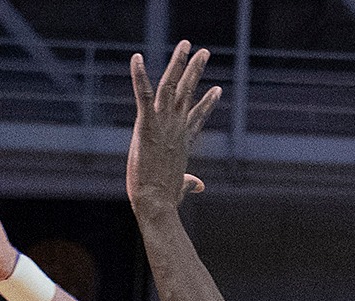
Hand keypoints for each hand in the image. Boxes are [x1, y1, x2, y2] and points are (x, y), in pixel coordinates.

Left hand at [128, 41, 222, 215]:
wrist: (156, 202)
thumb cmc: (165, 198)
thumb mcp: (180, 188)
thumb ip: (189, 183)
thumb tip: (197, 186)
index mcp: (183, 140)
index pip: (198, 116)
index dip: (208, 102)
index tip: (217, 89)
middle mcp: (177, 127)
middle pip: (189, 92)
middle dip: (196, 70)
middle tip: (204, 51)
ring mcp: (163, 124)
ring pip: (173, 86)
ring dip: (178, 63)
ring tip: (185, 44)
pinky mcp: (146, 124)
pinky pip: (143, 94)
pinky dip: (139, 75)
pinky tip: (136, 58)